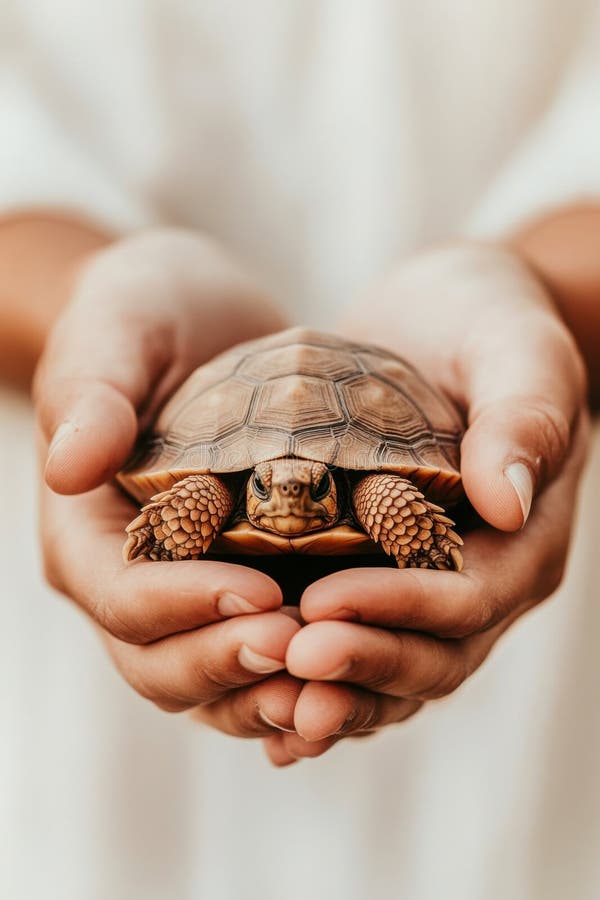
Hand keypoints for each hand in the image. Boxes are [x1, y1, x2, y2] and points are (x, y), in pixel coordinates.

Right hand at [36, 228, 307, 734]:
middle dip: (233, 662)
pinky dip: (297, 673)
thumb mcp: (116, 329)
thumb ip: (91, 393)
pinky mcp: (238, 585)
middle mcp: (128, 579)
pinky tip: (355, 662)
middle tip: (309, 649)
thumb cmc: (145, 313)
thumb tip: (69, 466)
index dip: (186, 607)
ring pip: (214, 679)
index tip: (263, 590)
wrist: (196, 317)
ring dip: (271, 688)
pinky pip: (259, 653)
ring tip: (340, 676)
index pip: (122, 597)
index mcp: (86, 531)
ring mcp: (184, 591)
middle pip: (164, 662)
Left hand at [261, 242, 589, 764]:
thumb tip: (506, 502)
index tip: (321, 606)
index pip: (469, 600)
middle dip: (357, 664)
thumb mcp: (517, 350)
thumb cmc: (489, 324)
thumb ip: (523, 417)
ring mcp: (431, 586)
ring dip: (332, 691)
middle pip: (427, 657)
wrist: (447, 320)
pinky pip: (357, 642)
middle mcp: (482, 579)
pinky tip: (262, 699)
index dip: (398, 611)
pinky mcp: (383, 576)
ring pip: (389, 670)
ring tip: (264, 702)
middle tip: (283, 661)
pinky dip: (317, 677)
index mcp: (523, 538)